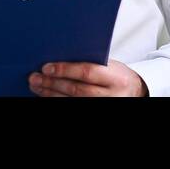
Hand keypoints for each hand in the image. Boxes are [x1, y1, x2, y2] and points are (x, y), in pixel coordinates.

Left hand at [28, 60, 148, 96]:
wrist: (134, 92)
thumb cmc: (118, 76)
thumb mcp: (110, 66)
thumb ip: (90, 62)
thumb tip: (59, 56)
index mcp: (116, 78)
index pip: (87, 72)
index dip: (65, 70)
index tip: (46, 67)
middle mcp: (111, 96)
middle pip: (76, 90)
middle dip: (52, 83)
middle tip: (35, 77)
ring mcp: (104, 106)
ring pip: (72, 102)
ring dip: (50, 94)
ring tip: (37, 86)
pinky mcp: (96, 111)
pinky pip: (73, 108)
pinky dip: (58, 101)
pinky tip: (47, 96)